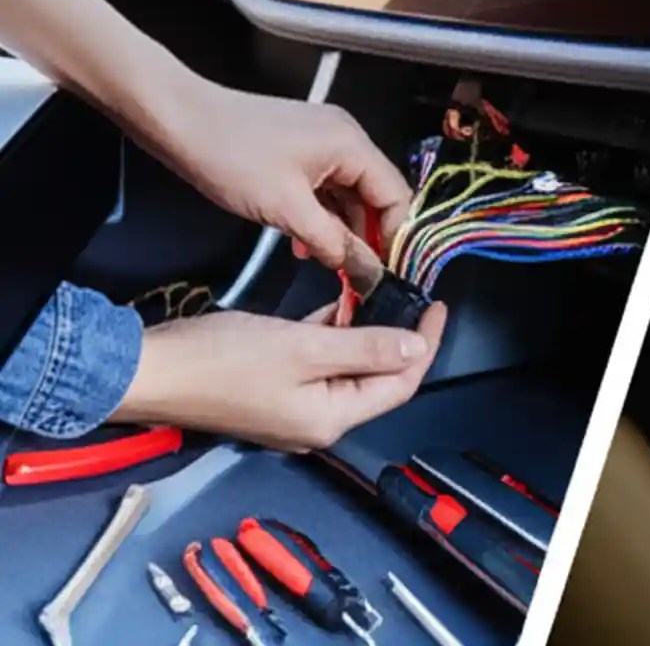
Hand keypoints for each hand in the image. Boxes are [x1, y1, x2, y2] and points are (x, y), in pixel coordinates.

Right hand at [110, 301, 447, 451]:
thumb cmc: (216, 363)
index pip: (400, 383)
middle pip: (376, 376)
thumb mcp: (303, 347)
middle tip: (409, 298)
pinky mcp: (273, 391)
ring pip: (346, 366)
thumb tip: (413, 348)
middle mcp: (317, 421)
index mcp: (331, 418)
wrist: (149, 371)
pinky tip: (333, 305)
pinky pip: (316, 363)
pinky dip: (329, 334)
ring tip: (373, 293)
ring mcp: (293, 408)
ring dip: (361, 330)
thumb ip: (363, 347)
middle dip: (395, 336)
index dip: (424, 345)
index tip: (436, 309)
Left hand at [142, 77, 410, 268]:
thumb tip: (368, 272)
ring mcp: (321, 144)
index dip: (393, 237)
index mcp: (351, 144)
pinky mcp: (299, 151)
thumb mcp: (287, 209)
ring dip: (338, 231)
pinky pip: (325, 190)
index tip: (382, 272)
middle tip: (352, 275)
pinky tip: (303, 241)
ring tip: (322, 261)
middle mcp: (344, 139)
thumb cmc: (227, 154)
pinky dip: (319, 217)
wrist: (176, 120)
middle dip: (364, 237)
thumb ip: (335, 244)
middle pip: (375, 197)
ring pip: (348, 197)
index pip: (396, 196)